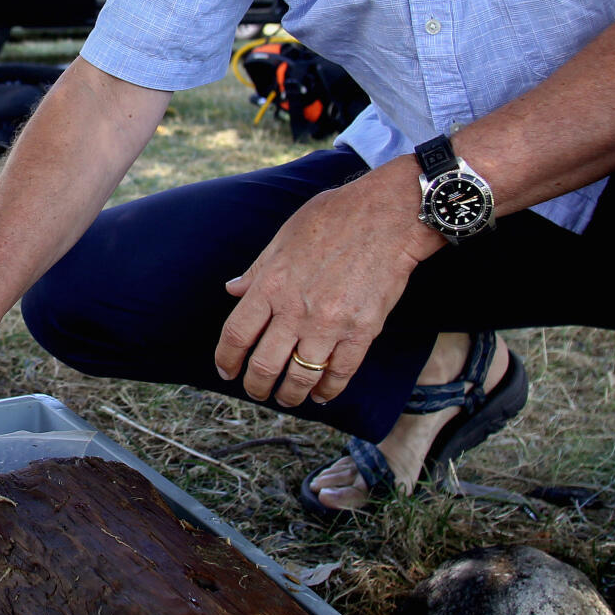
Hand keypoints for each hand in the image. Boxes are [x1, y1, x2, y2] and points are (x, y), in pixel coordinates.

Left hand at [215, 168, 436, 407]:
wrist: (388, 216)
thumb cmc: (335, 217)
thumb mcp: (284, 236)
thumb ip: (258, 269)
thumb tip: (233, 289)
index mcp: (271, 284)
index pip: (236, 334)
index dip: (227, 358)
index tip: (226, 370)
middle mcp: (296, 310)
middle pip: (264, 364)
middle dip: (255, 386)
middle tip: (256, 391)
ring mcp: (329, 324)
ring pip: (300, 377)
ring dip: (289, 395)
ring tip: (287, 399)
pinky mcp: (362, 332)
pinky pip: (339, 374)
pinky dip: (327, 391)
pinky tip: (320, 395)